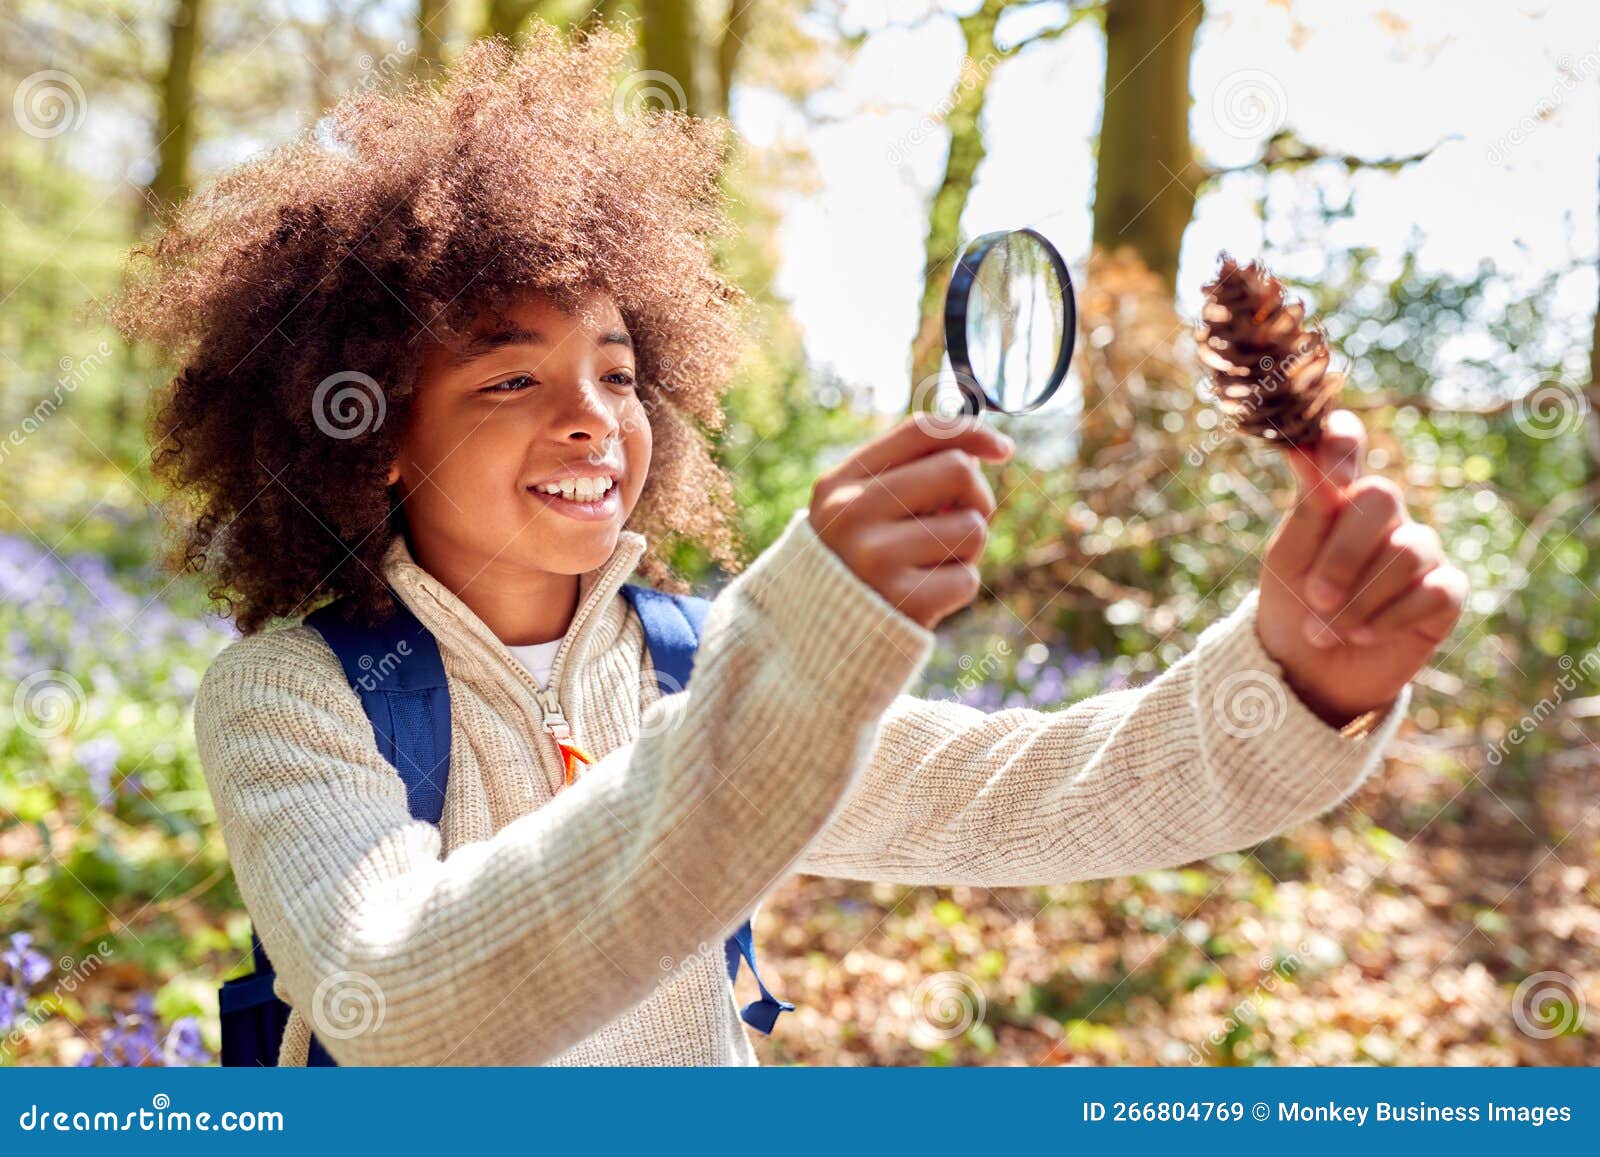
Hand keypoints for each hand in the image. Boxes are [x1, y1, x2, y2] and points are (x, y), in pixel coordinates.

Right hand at [810, 415, 1013, 628]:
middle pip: (958, 470)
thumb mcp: (858, 507)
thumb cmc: (854, 559)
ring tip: (932, 562)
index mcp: (839, 483)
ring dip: (966, 548)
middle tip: (960, 519)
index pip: (919, 432)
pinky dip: (957, 585)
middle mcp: (852, 515)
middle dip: (975, 495)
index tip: (1003, 450)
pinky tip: (926, 593)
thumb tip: (980, 451)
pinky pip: (968, 578)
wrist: (819, 638)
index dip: (971, 432)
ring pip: (972, 528)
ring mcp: (877, 559)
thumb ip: (907, 471)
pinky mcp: (906, 602)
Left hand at [1256, 409, 1467, 727]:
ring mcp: (1419, 552)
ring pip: (1407, 550)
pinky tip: (1362, 636)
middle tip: (1314, 597)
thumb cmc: (1292, 606)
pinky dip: (1391, 616)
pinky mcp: (1445, 593)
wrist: (1308, 674)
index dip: (1341, 445)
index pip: (1346, 443)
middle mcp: (1383, 517)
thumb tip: (1300, 449)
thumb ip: (1304, 509)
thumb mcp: (1286, 560)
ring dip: (1360, 597)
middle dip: (1343, 554)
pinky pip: (1434, 590)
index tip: (1325, 476)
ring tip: (1324, 633)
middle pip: (1382, 498)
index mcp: (1337, 497)